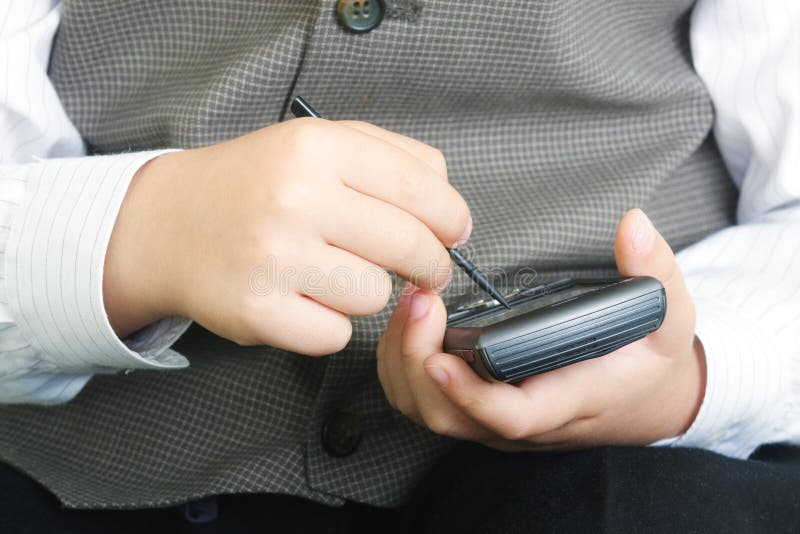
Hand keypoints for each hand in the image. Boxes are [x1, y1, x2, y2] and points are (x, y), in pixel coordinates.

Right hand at [103, 119, 470, 353]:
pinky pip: (337, 335)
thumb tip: (451, 208)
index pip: (423, 189)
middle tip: (424, 268)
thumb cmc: (256, 185)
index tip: (454, 234)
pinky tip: (304, 298)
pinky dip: (330, 324)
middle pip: (410, 247)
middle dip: (430, 264)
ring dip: (367, 291)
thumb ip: (393, 157)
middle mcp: (295, 198)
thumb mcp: (318, 143)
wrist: (170, 224)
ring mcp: (273, 258)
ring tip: (332, 272)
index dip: (452, 220)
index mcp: (316, 147)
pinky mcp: (258, 312)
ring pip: (376, 296)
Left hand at [376, 209, 705, 449]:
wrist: (644, 401)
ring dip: (403, 363)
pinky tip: (408, 321)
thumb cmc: (650, 359)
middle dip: (417, 362)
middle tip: (418, 299)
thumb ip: (654, 270)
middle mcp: (524, 422)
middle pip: (449, 417)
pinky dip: (403, 366)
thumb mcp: (667, 313)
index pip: (510, 416)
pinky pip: (425, 401)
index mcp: (568, 401)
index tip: (439, 356)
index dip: (470, 394)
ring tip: (409, 303)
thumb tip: (633, 225)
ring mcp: (496, 421)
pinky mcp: (480, 412)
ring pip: (427, 412)